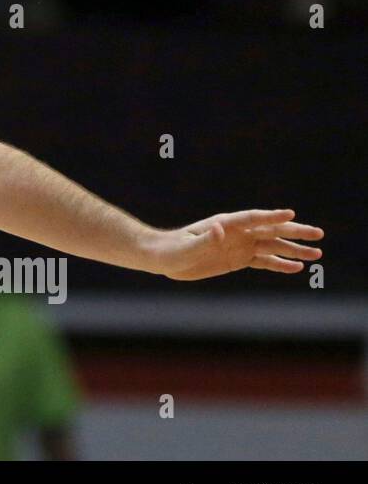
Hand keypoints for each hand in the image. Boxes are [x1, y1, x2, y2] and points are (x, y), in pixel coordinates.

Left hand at [150, 209, 322, 280]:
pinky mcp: (238, 259)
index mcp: (224, 225)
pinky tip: (297, 268)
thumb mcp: (187, 247)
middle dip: (294, 232)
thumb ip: (205, 239)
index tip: (291, 214)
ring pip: (272, 247)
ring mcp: (239, 246)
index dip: (271, 217)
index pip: (252, 218)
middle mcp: (236, 233)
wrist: (164, 258)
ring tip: (317, 254)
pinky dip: (280, 264)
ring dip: (294, 250)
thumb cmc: (172, 250)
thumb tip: (221, 229)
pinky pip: (263, 261)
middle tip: (318, 234)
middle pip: (270, 231)